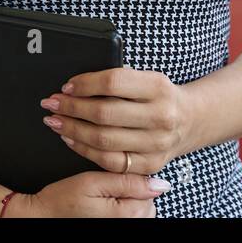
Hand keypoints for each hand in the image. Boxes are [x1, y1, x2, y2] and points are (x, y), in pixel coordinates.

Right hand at [6, 171, 170, 216]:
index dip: (132, 173)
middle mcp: (132, 224)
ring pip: (140, 205)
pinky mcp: (116, 225)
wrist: (42, 217)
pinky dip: (121, 204)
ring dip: (126, 195)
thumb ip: (127, 182)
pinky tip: (104, 202)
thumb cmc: (62, 200)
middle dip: (131, 186)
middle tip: (104, 183)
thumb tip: (161, 184)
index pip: (150, 186)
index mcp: (130, 215)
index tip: (113, 170)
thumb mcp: (93, 183)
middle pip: (148, 198)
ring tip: (102, 194)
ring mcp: (124, 227)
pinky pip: (130, 213)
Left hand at [39, 67, 192, 176]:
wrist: (190, 120)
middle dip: (71, 108)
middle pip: (105, 114)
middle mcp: (160, 116)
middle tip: (51, 103)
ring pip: (104, 140)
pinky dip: (84, 149)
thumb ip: (118, 80)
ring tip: (55, 120)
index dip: (85, 84)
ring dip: (72, 129)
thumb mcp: (146, 78)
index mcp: (158, 87)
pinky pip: (109, 160)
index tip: (66, 86)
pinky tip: (71, 138)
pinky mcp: (149, 164)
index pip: (113, 82)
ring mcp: (156, 144)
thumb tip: (74, 85)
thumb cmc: (159, 95)